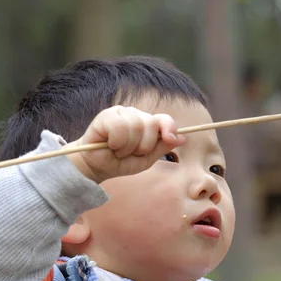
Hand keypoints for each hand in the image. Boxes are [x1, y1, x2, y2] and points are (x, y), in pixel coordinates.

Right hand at [67, 106, 184, 181]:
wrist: (97, 167)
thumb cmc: (120, 162)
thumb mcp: (146, 159)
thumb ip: (162, 147)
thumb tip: (183, 137)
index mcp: (148, 125)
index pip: (164, 119)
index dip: (169, 127)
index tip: (169, 138)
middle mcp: (137, 116)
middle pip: (151, 124)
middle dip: (143, 145)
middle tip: (131, 153)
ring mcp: (122, 113)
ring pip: (136, 126)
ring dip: (128, 146)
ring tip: (119, 150)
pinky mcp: (107, 115)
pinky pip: (119, 126)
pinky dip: (117, 141)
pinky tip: (110, 144)